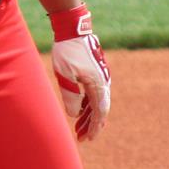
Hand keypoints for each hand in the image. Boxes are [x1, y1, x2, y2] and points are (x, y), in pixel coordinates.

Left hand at [49, 4, 110, 141]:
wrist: (73, 30)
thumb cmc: (67, 51)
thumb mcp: (65, 75)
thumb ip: (70, 96)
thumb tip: (74, 114)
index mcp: (98, 84)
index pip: (100, 112)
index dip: (95, 127)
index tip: (88, 139)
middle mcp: (103, 82)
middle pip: (100, 110)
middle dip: (91, 125)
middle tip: (81, 139)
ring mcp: (100, 77)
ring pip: (96, 102)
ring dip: (88, 117)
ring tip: (78, 129)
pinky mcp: (94, 73)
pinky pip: (93, 94)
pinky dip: (87, 106)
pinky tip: (78, 112)